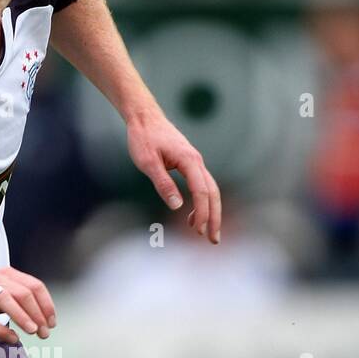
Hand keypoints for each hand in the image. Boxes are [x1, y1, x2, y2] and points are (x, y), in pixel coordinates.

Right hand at [0, 265, 56, 343]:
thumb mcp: (1, 291)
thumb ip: (20, 300)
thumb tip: (43, 318)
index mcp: (7, 274)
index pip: (34, 286)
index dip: (46, 305)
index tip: (52, 322)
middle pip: (23, 293)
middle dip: (38, 314)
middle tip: (45, 332)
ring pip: (6, 300)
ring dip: (23, 317)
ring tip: (33, 331)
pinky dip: (2, 330)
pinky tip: (12, 338)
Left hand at [127, 109, 221, 242]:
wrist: (144, 117)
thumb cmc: (143, 138)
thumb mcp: (148, 163)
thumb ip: (163, 184)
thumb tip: (177, 206)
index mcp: (189, 160)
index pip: (202, 192)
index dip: (202, 213)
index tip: (197, 231)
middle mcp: (196, 161)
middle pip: (213, 193)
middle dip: (214, 217)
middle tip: (213, 240)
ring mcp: (195, 162)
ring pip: (210, 190)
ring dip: (210, 212)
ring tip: (205, 233)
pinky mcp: (189, 164)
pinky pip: (201, 186)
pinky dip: (201, 202)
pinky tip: (190, 216)